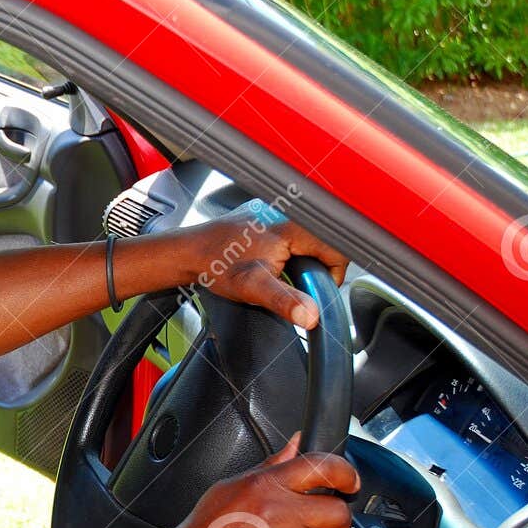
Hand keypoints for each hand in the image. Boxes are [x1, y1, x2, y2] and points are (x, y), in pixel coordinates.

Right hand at [163, 434, 359, 527]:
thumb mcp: (233, 486)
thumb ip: (272, 466)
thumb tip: (298, 442)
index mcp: (267, 485)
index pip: (325, 467)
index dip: (346, 474)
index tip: (349, 483)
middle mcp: (280, 512)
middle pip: (339, 513)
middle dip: (332, 521)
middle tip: (315, 526)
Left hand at [184, 202, 349, 328]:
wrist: (188, 252)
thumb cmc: (217, 265)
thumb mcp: (253, 288)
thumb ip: (285, 301)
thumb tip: (311, 316)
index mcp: (294, 225)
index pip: (338, 249)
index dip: (331, 275)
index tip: (312, 288)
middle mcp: (288, 212)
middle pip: (325, 244)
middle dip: (314, 268)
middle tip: (292, 282)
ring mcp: (277, 211)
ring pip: (310, 240)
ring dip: (301, 260)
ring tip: (277, 270)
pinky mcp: (267, 215)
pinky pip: (293, 235)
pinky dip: (288, 251)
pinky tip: (268, 260)